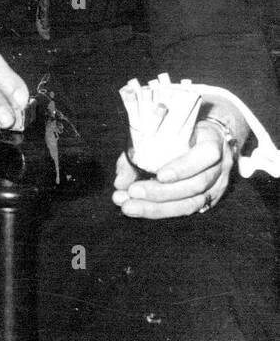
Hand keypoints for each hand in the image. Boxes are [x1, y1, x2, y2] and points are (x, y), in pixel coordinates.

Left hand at [112, 120, 237, 218]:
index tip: (160, 175)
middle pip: (195, 184)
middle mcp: (220, 166)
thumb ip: (140, 151)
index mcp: (213, 141)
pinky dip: (159, 210)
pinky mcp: (208, 199)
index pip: (206, 154)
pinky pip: (185, 209)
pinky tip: (139, 208)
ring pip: (190, 203)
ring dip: (156, 207)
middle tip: (132, 193)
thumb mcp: (162, 130)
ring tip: (129, 206)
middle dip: (161, 192)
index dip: (184, 167)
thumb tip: (120, 182)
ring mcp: (217, 186)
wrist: (206, 136)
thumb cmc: (180, 130)